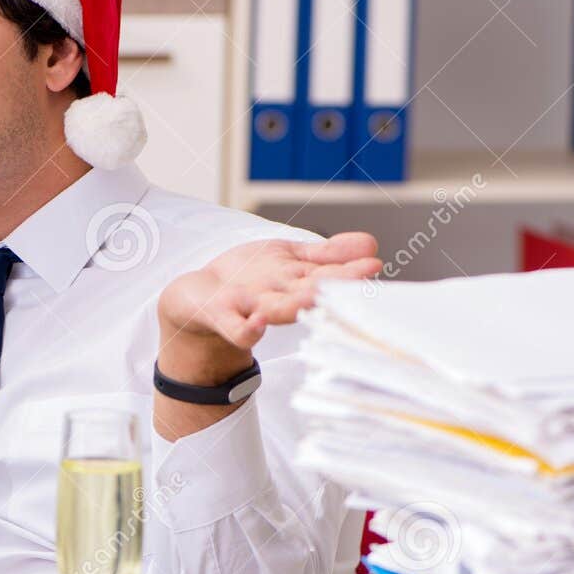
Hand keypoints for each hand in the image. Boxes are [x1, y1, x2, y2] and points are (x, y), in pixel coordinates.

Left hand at [152, 232, 379, 439]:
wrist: (198, 294)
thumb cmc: (249, 279)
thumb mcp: (291, 262)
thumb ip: (327, 256)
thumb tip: (371, 243)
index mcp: (296, 285)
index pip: (327, 277)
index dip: (350, 272)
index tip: (376, 264)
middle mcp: (279, 299)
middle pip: (310, 293)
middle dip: (335, 286)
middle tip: (364, 275)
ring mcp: (251, 309)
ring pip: (280, 309)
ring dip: (300, 303)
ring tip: (318, 293)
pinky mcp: (222, 317)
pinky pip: (236, 328)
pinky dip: (248, 330)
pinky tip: (258, 323)